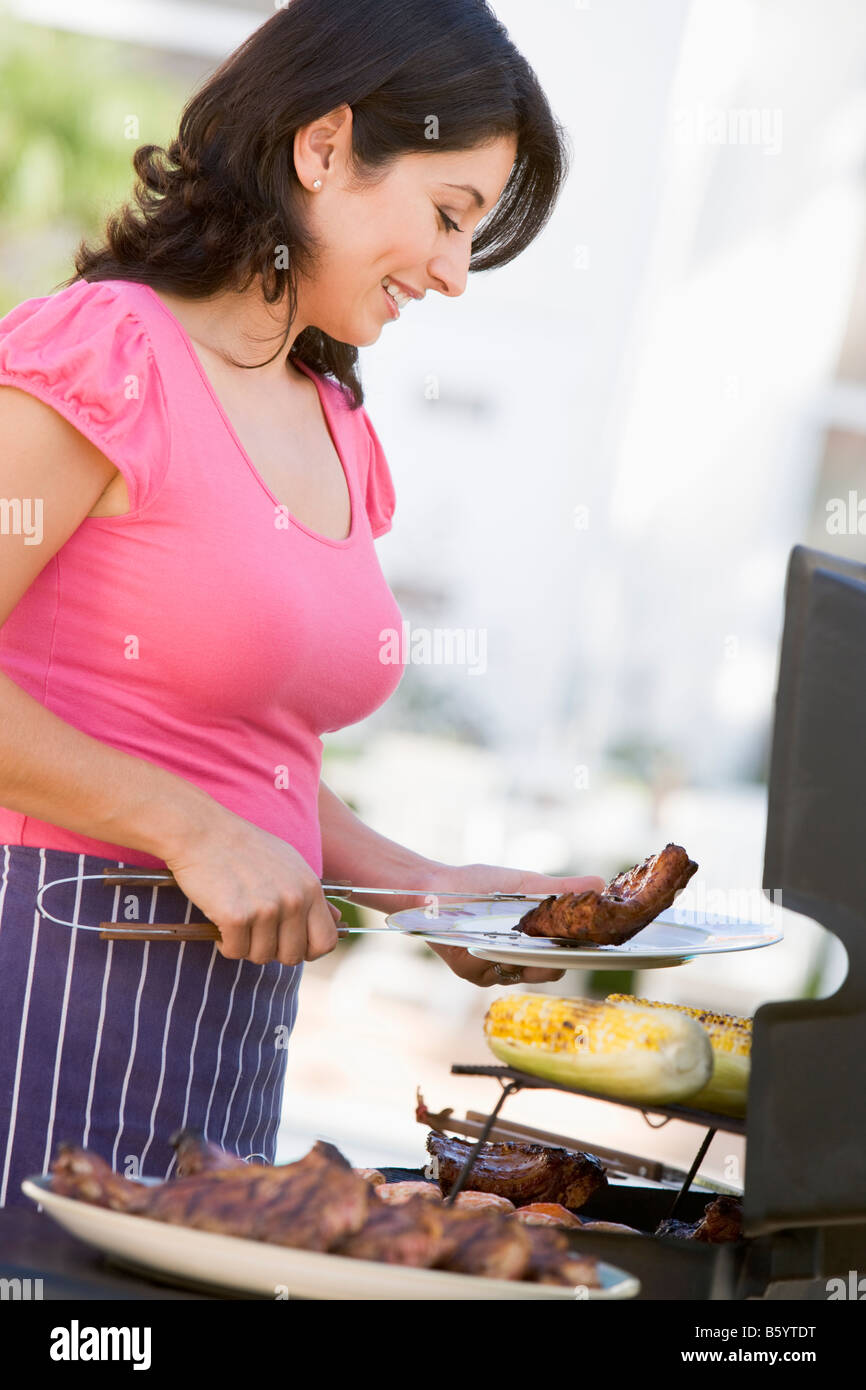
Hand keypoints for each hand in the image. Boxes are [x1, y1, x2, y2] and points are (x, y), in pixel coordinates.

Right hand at [164, 810, 341, 965]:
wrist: (204, 832)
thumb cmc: (245, 848)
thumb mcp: (290, 864)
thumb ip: (312, 895)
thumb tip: (338, 919)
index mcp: (310, 888)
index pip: (325, 942)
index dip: (308, 951)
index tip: (288, 944)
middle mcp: (293, 900)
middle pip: (292, 956)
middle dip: (272, 951)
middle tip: (255, 933)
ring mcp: (266, 909)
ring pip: (261, 957)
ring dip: (246, 946)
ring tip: (237, 922)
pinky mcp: (237, 916)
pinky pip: (234, 951)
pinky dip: (225, 943)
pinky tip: (221, 922)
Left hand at [421, 862, 605, 987]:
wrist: (436, 888)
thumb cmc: (481, 884)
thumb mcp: (526, 884)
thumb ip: (561, 889)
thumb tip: (602, 883)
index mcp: (534, 939)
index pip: (564, 953)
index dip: (579, 950)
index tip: (590, 941)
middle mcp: (518, 957)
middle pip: (549, 970)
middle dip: (557, 959)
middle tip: (561, 946)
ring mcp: (496, 967)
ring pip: (522, 972)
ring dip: (526, 956)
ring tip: (525, 938)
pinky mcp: (474, 971)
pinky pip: (492, 971)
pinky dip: (495, 954)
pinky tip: (489, 938)